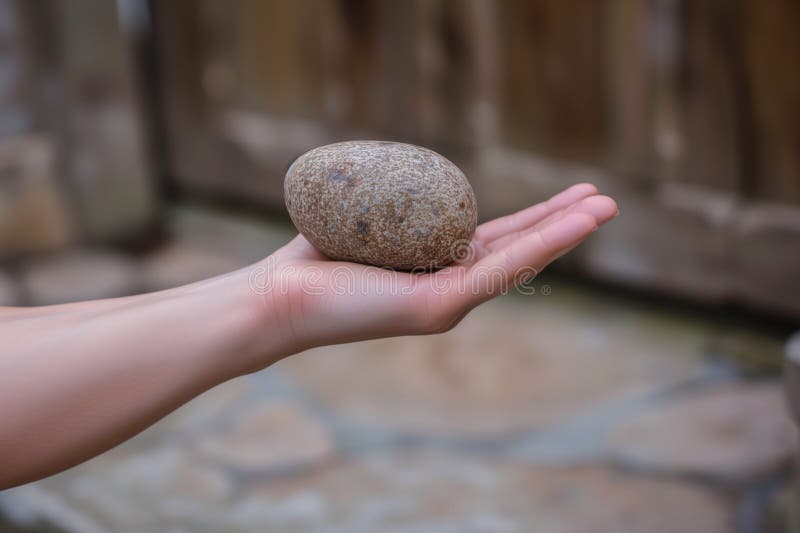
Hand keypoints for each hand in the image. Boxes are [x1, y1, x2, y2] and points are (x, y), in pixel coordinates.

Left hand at [253, 183, 616, 357]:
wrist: (280, 298)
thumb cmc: (316, 259)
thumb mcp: (370, 223)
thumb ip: (398, 207)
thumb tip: (403, 174)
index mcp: (437, 269)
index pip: (497, 240)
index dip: (537, 218)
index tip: (571, 194)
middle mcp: (450, 289)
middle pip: (518, 250)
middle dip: (562, 224)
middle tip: (606, 200)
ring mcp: (448, 301)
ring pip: (519, 260)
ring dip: (565, 233)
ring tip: (606, 207)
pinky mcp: (438, 306)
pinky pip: (498, 269)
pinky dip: (541, 245)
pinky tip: (574, 225)